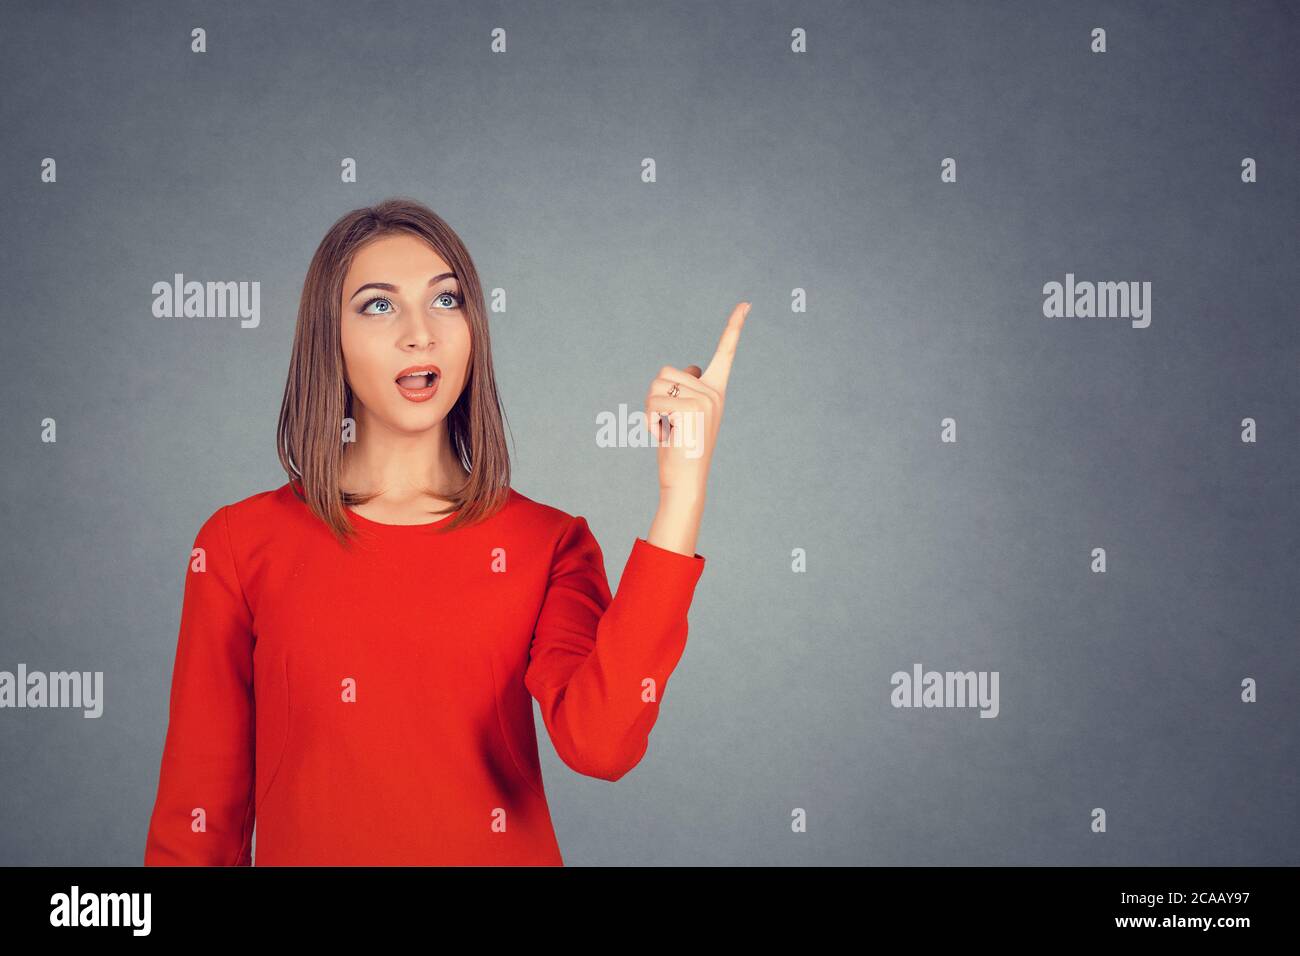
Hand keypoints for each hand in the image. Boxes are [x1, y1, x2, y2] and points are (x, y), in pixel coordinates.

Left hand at [645, 301, 748, 499]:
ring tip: (667, 430)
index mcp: (716, 391)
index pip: (726, 352)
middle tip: (668, 424)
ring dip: (650, 408)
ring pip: (656, 385)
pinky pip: (653, 402)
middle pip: (666, 372)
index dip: (734, 326)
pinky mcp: (690, 408)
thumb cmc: (682, 450)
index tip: (745, 304)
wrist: (687, 482)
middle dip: (656, 397)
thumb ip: (688, 389)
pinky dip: (649, 421)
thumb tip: (687, 369)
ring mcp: (704, 399)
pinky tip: (664, 436)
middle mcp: (714, 392)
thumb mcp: (687, 415)